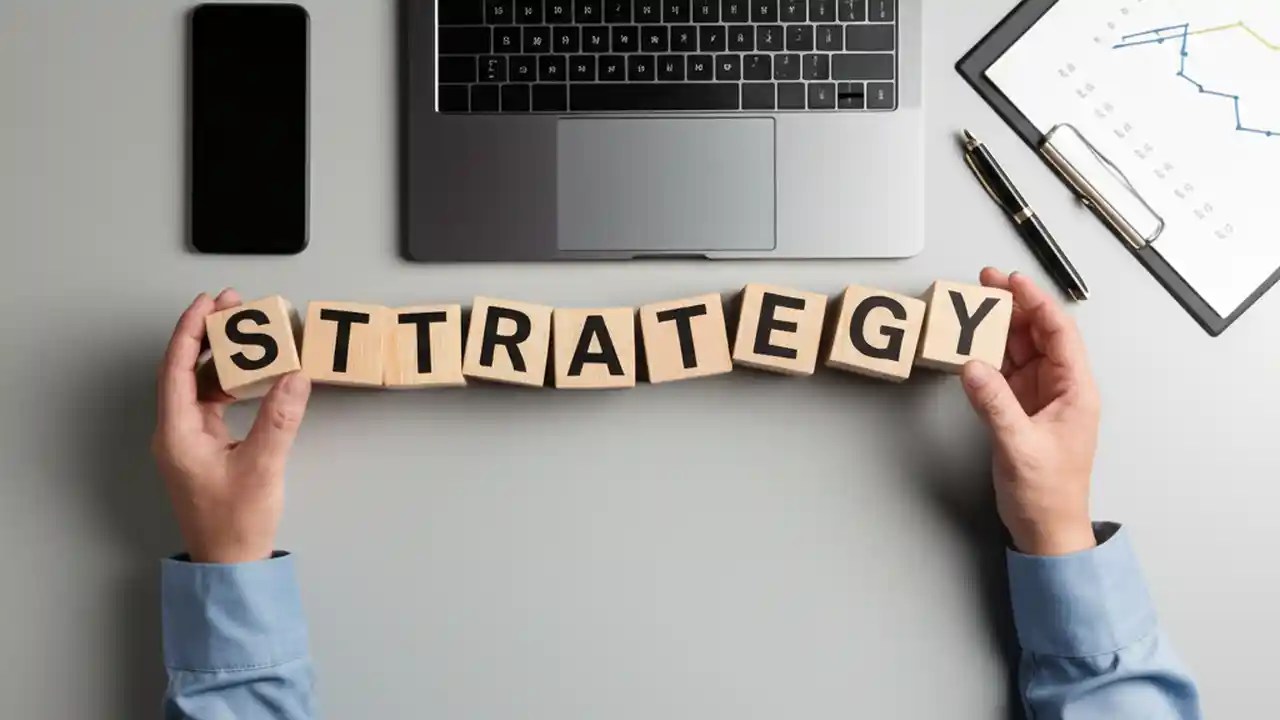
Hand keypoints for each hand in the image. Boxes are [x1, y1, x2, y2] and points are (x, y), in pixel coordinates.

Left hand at [152, 289, 311, 563]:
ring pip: (200, 385)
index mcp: (177, 434)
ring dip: (222, 358)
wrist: (230, 563)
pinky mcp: (206, 448)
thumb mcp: (262, 467)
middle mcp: (177, 433)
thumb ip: (280, 418)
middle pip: (185, 370)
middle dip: (209, 335)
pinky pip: (214, 402)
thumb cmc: (235, 523)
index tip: (209, 303)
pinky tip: (253, 374)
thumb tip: (295, 376)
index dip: (191, 331)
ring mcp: (190, 440)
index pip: (176, 368)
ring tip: (248, 333)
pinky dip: (232, 383)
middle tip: (234, 308)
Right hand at [960, 269, 1099, 556]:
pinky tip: (972, 343)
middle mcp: (1061, 388)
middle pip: (1039, 334)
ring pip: (1021, 349)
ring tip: (975, 305)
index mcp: (1075, 391)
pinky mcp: (1021, 410)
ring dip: (1000, 327)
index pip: (1059, 333)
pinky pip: (1005, 371)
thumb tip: (971, 366)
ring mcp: (1041, 398)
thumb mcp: (1019, 447)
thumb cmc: (1048, 494)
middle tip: (986, 282)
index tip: (1012, 281)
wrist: (1047, 529)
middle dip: (1014, 306)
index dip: (1037, 303)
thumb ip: (995, 405)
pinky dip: (988, 354)